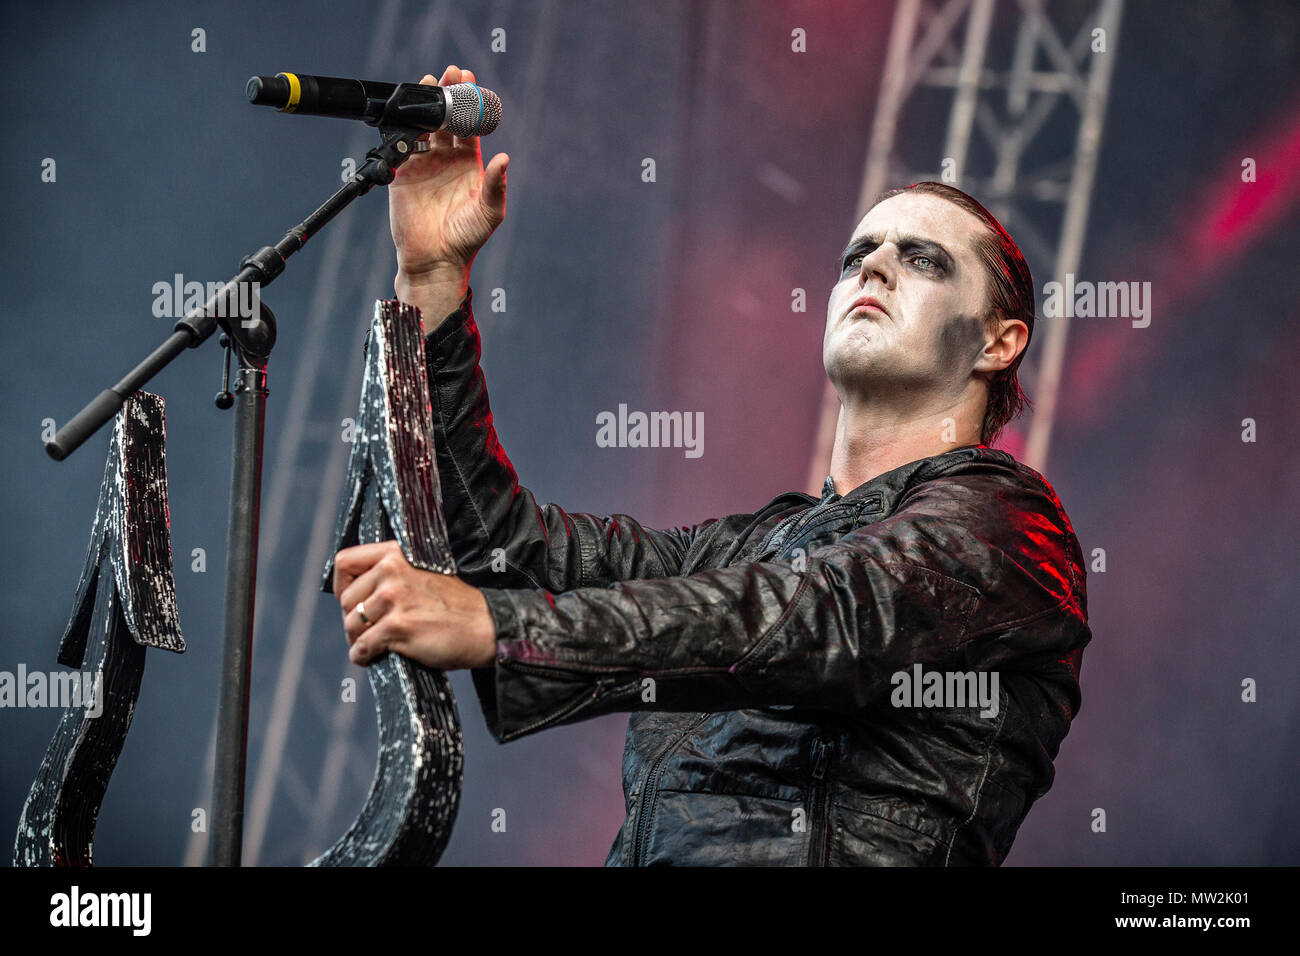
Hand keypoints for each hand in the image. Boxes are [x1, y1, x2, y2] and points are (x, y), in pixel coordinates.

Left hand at [333, 540, 496, 669]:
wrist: (485, 627)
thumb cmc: (454, 606)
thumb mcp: (421, 574)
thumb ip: (390, 575)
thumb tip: (353, 597)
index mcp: (396, 554)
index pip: (345, 562)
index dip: (342, 586)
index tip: (353, 602)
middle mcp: (392, 571)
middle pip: (346, 599)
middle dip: (353, 619)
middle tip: (368, 631)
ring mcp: (395, 598)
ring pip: (351, 624)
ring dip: (357, 640)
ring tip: (372, 646)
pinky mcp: (398, 626)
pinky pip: (362, 646)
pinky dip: (362, 656)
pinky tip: (373, 658)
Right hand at [389, 64, 508, 321]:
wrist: (436, 259)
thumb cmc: (467, 238)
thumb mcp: (489, 212)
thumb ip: (496, 185)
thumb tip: (505, 159)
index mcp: (469, 163)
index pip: (469, 126)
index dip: (469, 103)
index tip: (470, 81)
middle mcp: (446, 159)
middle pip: (446, 119)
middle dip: (448, 95)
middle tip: (450, 74)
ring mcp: (423, 164)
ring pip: (424, 126)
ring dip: (426, 105)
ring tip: (429, 84)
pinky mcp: (402, 173)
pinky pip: (402, 144)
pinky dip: (404, 127)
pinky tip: (410, 113)